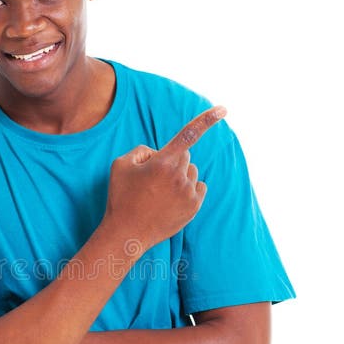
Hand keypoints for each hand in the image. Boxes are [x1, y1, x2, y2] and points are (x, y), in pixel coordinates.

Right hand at [103, 106, 225, 250]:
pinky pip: (198, 187)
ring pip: (191, 172)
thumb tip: (159, 153)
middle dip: (173, 161)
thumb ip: (142, 150)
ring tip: (160, 193)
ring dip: (180, 176)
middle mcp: (179, 176)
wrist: (126, 233)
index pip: (188, 135)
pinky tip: (170, 200)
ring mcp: (188, 192)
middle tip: (153, 178)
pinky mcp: (194, 207)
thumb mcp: (120, 165)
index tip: (223, 109)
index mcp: (162, 162)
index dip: (206, 120)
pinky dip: (188, 189)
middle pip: (185, 156)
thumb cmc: (121, 197)